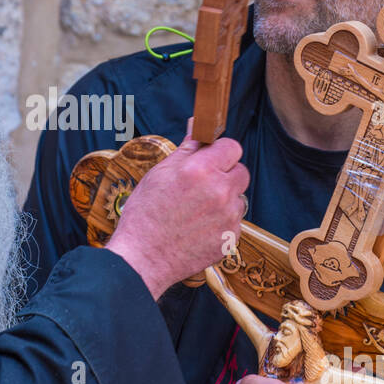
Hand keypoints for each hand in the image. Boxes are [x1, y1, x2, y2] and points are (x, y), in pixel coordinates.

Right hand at [107, 118, 248, 299]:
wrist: (142, 259)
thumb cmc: (145, 216)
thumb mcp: (159, 174)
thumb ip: (186, 149)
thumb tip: (198, 125)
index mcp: (200, 170)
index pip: (232, 146)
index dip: (220, 151)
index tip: (211, 159)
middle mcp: (219, 191)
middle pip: (241, 171)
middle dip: (225, 175)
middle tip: (201, 186)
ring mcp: (228, 217)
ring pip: (238, 197)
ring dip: (224, 200)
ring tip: (196, 210)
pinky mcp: (231, 238)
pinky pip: (234, 221)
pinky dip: (221, 223)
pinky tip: (198, 227)